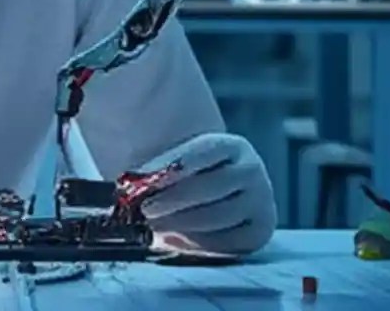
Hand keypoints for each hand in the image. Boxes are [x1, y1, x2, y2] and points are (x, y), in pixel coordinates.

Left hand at [136, 132, 275, 255]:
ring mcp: (260, 202)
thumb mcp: (175, 163)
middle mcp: (252, 170)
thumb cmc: (187, 177)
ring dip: (180, 223)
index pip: (204, 150)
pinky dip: (195, 243)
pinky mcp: (259, 231)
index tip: (140, 176)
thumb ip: (155, 168)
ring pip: (217, 216)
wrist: (219, 197)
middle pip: (210, 186)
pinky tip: (171, 240)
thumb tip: (129, 176)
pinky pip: (227, 242)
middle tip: (144, 209)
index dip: (172, 163)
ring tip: (151, 226)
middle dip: (172, 200)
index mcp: (232, 145)